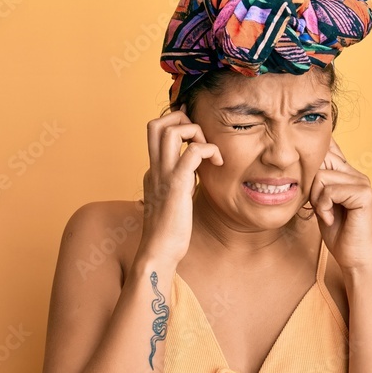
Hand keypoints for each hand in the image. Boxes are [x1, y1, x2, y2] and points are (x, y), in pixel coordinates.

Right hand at [138, 110, 222, 265]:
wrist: (159, 252)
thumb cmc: (169, 232)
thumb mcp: (173, 199)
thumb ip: (179, 182)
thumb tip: (192, 173)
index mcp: (153, 171)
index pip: (157, 133)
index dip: (178, 126)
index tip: (198, 138)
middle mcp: (154, 168)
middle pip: (156, 123)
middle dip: (181, 120)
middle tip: (201, 138)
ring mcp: (163, 175)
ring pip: (170, 131)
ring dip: (195, 131)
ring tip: (210, 151)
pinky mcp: (176, 186)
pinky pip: (192, 152)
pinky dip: (208, 149)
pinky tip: (218, 163)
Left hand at [308, 136, 371, 271]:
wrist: (353, 257)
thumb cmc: (337, 232)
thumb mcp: (319, 201)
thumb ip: (315, 182)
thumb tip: (298, 163)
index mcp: (347, 173)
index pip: (328, 148)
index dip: (312, 158)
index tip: (308, 183)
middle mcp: (356, 173)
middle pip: (320, 160)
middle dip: (311, 186)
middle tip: (319, 206)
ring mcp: (362, 182)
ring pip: (322, 176)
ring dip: (316, 199)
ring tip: (326, 213)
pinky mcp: (364, 194)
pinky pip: (330, 191)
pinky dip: (324, 207)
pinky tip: (330, 219)